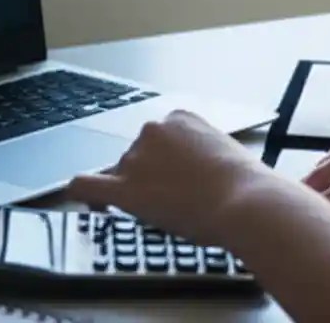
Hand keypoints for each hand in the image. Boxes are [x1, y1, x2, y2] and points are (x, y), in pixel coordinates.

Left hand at [66, 110, 281, 244]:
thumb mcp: (227, 151)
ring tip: (161, 211)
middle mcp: (153, 130)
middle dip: (148, 176)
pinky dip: (83, 194)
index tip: (175, 177)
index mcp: (180, 118)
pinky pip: (86, 186)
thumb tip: (197, 172)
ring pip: (118, 173)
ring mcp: (136, 158)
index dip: (163, 161)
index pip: (158, 139)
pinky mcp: (125, 188)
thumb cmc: (246, 184)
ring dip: (132, 189)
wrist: (245, 203)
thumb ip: (202, 153)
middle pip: (136, 155)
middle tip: (173, 200)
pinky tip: (91, 203)